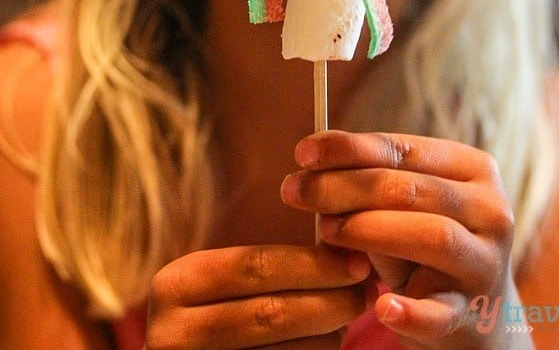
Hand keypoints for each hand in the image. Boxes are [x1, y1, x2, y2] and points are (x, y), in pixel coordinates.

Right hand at [146, 243, 371, 348]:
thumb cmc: (212, 314)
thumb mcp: (218, 282)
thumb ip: (261, 263)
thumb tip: (340, 238)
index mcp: (174, 285)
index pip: (255, 267)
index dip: (313, 264)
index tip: (358, 262)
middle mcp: (171, 334)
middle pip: (269, 314)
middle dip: (330, 300)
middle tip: (370, 290)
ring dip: (329, 335)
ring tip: (353, 314)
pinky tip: (332, 341)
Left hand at [281, 130, 526, 348]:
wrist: (477, 313)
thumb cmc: (424, 244)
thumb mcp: (404, 206)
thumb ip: (369, 185)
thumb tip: (309, 174)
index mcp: (472, 168)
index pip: (403, 149)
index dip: (349, 148)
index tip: (302, 152)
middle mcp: (490, 210)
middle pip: (411, 189)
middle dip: (344, 187)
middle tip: (294, 191)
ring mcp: (486, 263)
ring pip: (432, 235)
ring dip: (370, 230)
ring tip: (325, 231)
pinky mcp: (474, 314)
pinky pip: (441, 312)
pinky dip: (411, 311)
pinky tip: (382, 307)